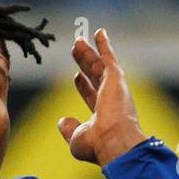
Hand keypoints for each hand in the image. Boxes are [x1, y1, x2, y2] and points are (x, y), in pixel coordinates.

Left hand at [56, 28, 148, 167]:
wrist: (114, 141)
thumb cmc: (97, 146)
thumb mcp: (76, 138)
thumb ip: (69, 129)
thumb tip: (62, 120)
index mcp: (103, 115)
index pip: (91, 96)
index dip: (82, 86)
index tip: (76, 77)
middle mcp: (111, 100)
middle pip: (94, 76)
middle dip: (85, 63)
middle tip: (76, 50)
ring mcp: (114, 88)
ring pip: (98, 65)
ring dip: (88, 52)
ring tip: (78, 39)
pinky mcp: (116, 78)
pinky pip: (108, 57)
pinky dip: (104, 44)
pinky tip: (99, 32)